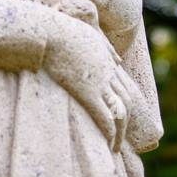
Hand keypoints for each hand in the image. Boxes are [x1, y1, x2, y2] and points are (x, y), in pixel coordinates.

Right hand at [42, 15, 131, 151]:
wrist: (50, 31)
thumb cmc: (61, 29)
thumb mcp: (89, 33)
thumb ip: (105, 47)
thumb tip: (119, 60)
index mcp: (107, 60)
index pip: (123, 86)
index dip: (123, 103)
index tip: (119, 117)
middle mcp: (109, 72)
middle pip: (126, 101)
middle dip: (125, 122)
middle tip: (119, 138)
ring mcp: (100, 82)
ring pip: (120, 111)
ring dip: (119, 132)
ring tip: (114, 147)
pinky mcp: (88, 92)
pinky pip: (106, 116)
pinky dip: (110, 131)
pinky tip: (108, 142)